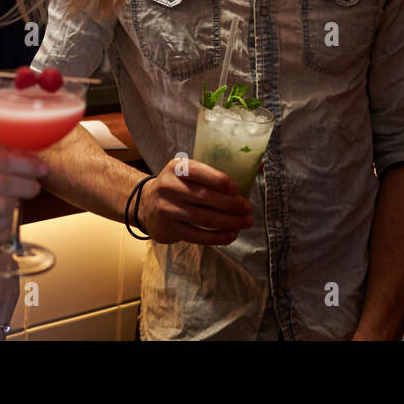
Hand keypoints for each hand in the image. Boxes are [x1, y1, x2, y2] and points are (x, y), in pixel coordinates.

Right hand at [0, 147, 46, 250]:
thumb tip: (28, 156)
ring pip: (1, 207)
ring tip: (18, 201)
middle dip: (27, 185)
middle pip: (4, 184)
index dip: (27, 164)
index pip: (1, 160)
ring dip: (17, 205)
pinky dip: (5, 222)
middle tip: (35, 187)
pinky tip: (4, 217)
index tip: (42, 167)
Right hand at [138, 158, 254, 245]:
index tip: (238, 188)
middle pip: (204, 197)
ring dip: (228, 222)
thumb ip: (216, 170)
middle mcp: (169, 186)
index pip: (199, 172)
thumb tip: (258, 166)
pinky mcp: (170, 229)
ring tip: (245, 222)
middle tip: (248, 208)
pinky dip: (217, 237)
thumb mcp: (188, 171)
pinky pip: (198, 235)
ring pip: (203, 217)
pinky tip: (231, 235)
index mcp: (177, 168)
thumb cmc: (177, 185)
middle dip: (230, 204)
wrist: (145, 204)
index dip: (220, 180)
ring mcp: (168, 209)